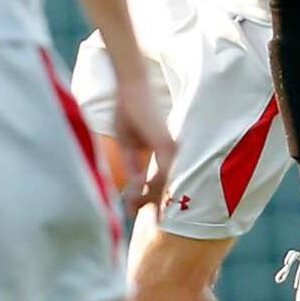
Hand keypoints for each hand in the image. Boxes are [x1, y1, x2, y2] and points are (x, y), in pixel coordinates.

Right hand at [113, 73, 174, 213]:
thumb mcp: (128, 145)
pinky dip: (150, 189)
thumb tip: (134, 190)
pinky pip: (161, 175)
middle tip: (131, 212)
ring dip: (148, 199)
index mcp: (165, 154)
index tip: (132, 210)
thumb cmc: (130, 111)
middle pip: (164, 188)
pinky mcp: (165, 145)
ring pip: (164, 185)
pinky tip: (137, 196)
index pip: (160, 183)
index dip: (146, 199)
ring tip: (132, 208)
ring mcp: (170, 150)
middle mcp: (172, 153)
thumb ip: (133, 168)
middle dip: (148, 204)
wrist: (132, 88)